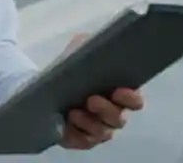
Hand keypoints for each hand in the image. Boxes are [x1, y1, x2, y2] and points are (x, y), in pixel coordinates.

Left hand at [57, 33, 144, 149]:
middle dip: (107, 110)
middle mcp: (113, 114)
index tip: (119, 90)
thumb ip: (90, 44)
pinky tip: (68, 123)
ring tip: (74, 111)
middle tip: (91, 99)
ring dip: (90, 123)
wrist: (47, 85)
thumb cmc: (71, 68)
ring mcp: (98, 129)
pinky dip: (77, 134)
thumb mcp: (79, 50)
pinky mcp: (80, 139)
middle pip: (118, 119)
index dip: (130, 98)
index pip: (135, 101)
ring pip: (102, 132)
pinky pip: (83, 142)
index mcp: (120, 94)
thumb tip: (98, 39)